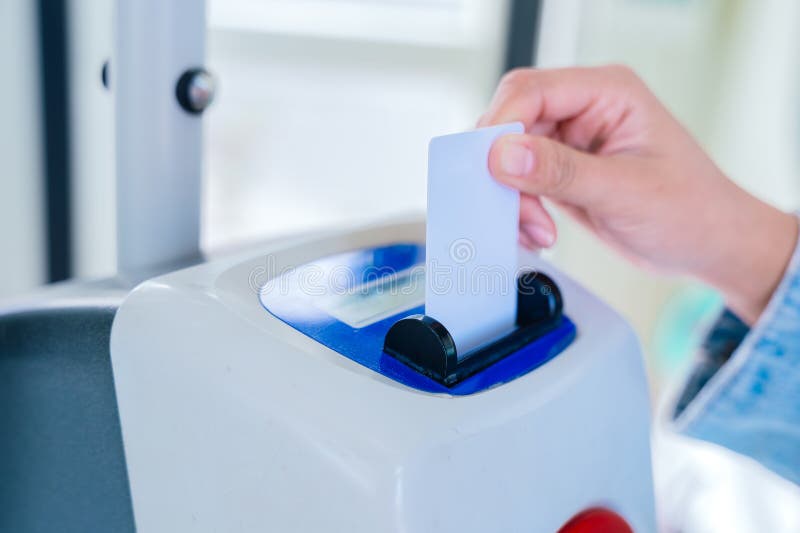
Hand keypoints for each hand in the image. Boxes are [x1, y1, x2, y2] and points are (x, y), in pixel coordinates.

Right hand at [480, 65, 797, 323]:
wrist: (708, 245)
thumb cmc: (691, 210)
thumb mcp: (625, 191)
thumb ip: (561, 171)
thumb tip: (503, 155)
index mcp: (608, 92)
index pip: (532, 91)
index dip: (502, 126)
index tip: (491, 168)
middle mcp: (584, 109)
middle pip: (512, 122)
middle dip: (505, 170)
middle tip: (516, 210)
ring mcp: (570, 140)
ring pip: (508, 157)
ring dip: (513, 197)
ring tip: (539, 230)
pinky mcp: (561, 170)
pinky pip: (519, 182)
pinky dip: (519, 209)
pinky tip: (540, 232)